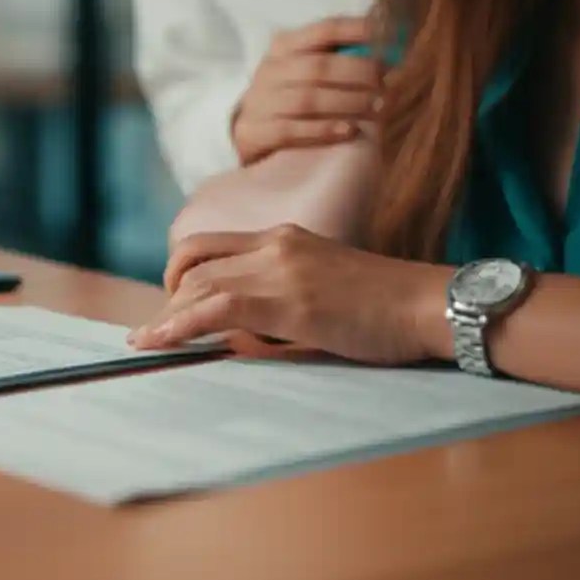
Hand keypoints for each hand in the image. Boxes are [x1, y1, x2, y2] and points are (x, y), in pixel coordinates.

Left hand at [130, 225, 443, 365]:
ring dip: (168, 315)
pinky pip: (218, 307)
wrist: (431, 303)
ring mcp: (282, 267)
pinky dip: (180, 324)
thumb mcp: (323, 295)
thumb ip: (279, 306)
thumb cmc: (388, 310)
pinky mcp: (290, 298)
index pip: (212, 246)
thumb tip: (237, 337)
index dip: (179, 275)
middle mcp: (276, 243)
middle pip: (196, 261)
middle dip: (167, 297)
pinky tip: (160, 341)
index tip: (165, 304)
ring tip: (148, 341)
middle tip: (156, 332)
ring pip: (200, 283)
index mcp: (284, 237)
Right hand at [233, 17, 386, 165]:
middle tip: (386, 84)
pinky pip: (290, 130)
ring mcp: (259, 103)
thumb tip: (389, 50)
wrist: (243, 132)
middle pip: (319, 67)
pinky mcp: (253, 133)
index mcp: (284, 47)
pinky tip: (349, 131)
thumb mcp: (304, 70)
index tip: (391, 39)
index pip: (325, 30)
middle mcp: (269, 71)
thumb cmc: (288, 97)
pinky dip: (322, 130)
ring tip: (377, 109)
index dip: (359, 32)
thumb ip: (338, 58)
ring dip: (347, 102)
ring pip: (307, 99)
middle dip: (358, 73)